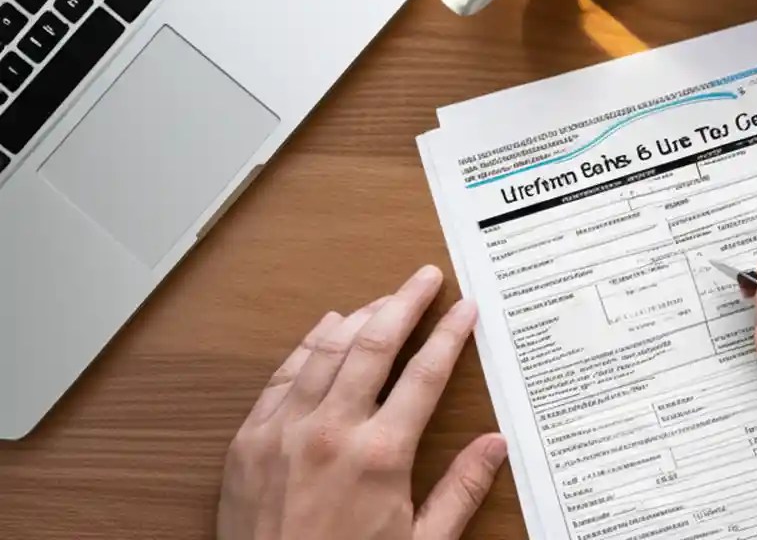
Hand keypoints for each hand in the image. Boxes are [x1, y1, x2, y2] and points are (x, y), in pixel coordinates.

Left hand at [218, 265, 507, 539]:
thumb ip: (460, 491)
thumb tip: (497, 444)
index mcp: (380, 455)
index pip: (425, 374)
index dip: (449, 334)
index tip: (466, 307)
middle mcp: (331, 432)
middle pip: (374, 345)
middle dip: (404, 303)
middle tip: (425, 277)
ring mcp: (284, 431)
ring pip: (326, 350)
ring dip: (358, 316)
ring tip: (384, 299)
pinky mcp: (249, 440)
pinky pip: (282, 376)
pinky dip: (307, 346)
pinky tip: (325, 330)